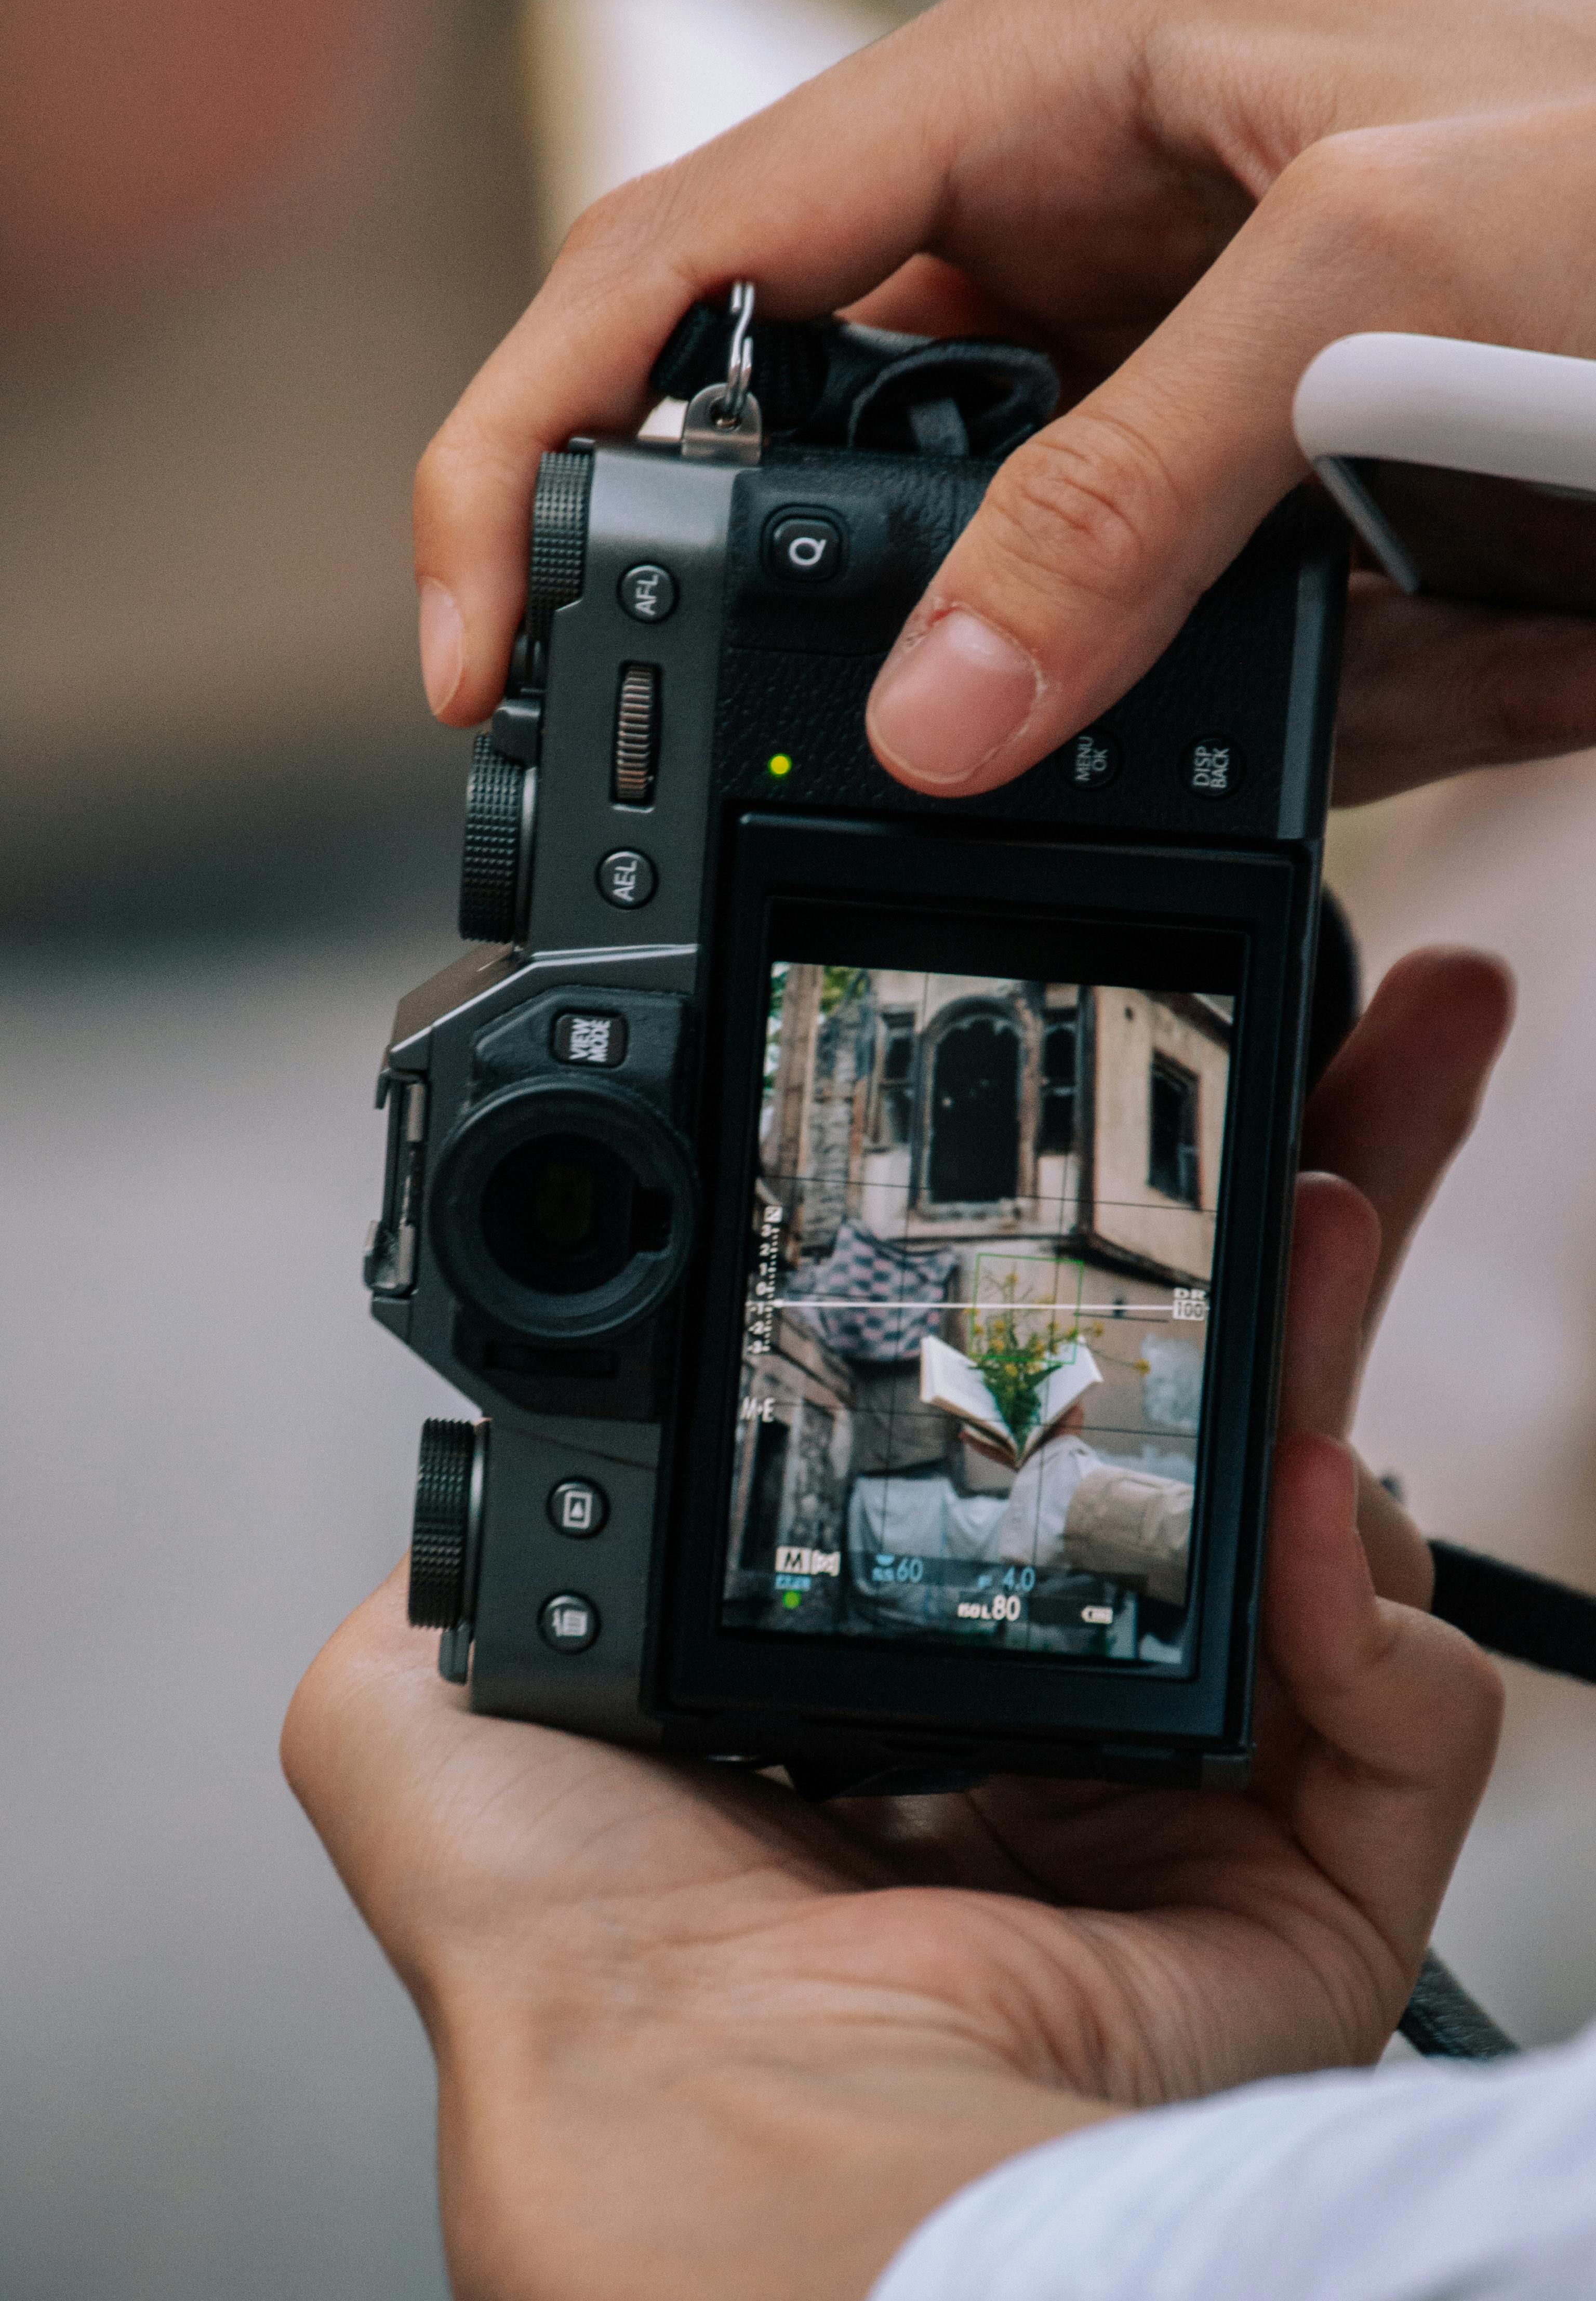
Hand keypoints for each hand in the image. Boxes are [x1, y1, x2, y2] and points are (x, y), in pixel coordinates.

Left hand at [283, 949, 1509, 2300]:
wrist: (737, 2120)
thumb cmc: (585, 1941)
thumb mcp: (434, 1688)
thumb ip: (490, 1536)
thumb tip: (525, 1437)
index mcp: (893, 1659)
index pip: (1026, 1414)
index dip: (1088, 1271)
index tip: (1120, 1143)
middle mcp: (1052, 1714)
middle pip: (1210, 1415)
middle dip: (1293, 1226)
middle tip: (1372, 1049)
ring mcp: (1196, 1796)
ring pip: (1332, 1517)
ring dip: (1337, 1336)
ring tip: (1338, 1194)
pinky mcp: (1309, 1881)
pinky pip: (1401, 1699)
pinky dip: (1369, 1594)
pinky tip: (1305, 1517)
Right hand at [411, 0, 1595, 806]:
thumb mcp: (1380, 290)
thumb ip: (1129, 497)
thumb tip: (929, 716)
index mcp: (1036, 92)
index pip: (680, 264)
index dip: (530, 448)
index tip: (476, 647)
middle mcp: (1058, 241)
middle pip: (792, 449)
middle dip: (791, 612)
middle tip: (823, 753)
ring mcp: (1134, 401)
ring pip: (965, 598)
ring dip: (1038, 698)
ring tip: (1227, 694)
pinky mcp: (1218, 530)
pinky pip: (1128, 671)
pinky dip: (1193, 741)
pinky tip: (1355, 691)